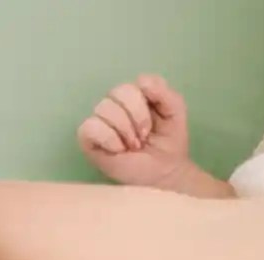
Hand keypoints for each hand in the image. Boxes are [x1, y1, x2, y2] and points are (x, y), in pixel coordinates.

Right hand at [77, 75, 194, 188]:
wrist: (165, 172)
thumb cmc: (168, 142)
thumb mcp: (175, 113)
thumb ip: (166, 93)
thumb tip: (143, 84)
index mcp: (135, 94)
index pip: (139, 82)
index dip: (149, 104)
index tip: (154, 123)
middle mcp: (115, 103)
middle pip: (119, 91)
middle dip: (138, 117)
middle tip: (144, 136)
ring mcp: (100, 119)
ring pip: (104, 108)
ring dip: (125, 130)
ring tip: (133, 145)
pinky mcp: (88, 138)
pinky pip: (90, 127)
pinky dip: (109, 139)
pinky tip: (118, 149)